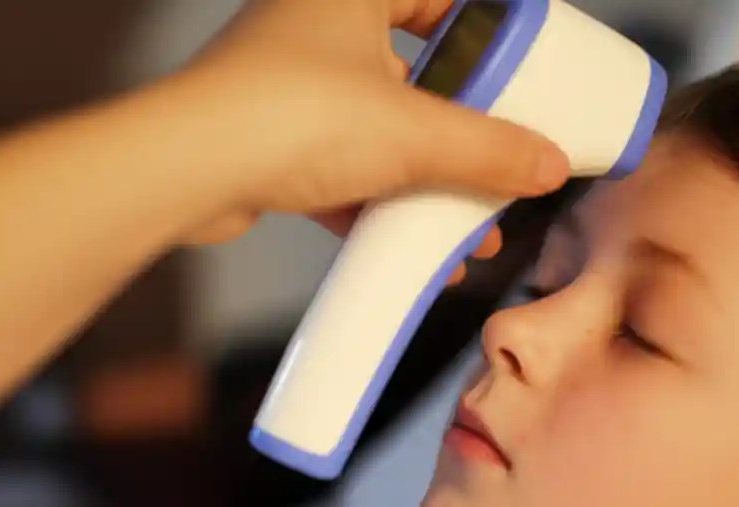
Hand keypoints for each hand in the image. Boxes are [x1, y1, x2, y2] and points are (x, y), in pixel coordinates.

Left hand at [172, 0, 569, 277]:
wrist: (187, 172)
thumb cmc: (291, 116)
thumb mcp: (415, 134)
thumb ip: (490, 151)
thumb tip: (550, 165)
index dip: (478, 25)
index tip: (514, 68)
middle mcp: (314, 27)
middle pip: (411, 72)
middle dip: (458, 130)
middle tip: (497, 160)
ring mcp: (286, 87)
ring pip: (375, 131)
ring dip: (422, 181)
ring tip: (467, 230)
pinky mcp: (266, 142)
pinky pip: (340, 171)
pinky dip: (378, 208)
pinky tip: (413, 250)